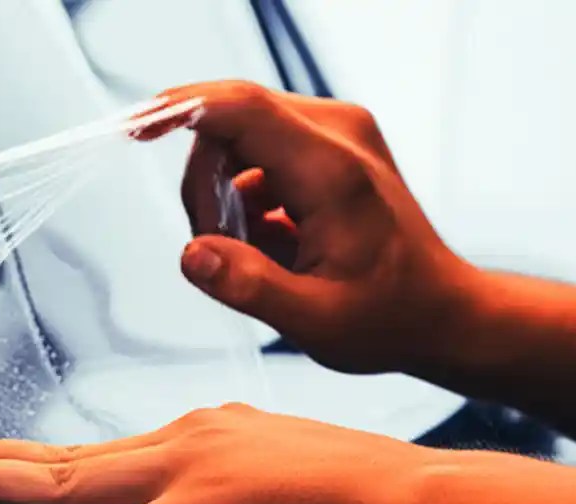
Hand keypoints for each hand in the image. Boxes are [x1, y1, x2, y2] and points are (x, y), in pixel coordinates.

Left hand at [0, 405, 432, 503]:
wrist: (411, 502)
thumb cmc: (354, 500)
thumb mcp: (268, 485)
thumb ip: (216, 498)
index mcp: (194, 434)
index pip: (91, 449)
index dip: (27, 455)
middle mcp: (180, 439)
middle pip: (60, 454)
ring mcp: (188, 470)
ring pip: (70, 482)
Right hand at [134, 81, 484, 374]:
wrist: (442, 311)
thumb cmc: (387, 318)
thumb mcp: (315, 322)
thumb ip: (249, 287)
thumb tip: (192, 255)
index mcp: (331, 170)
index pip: (239, 109)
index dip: (177, 111)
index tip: (133, 131)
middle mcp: (336, 132)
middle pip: (228, 123)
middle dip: (203, 187)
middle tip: (223, 251)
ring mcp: (335, 133)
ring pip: (236, 139)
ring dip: (222, 196)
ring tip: (256, 255)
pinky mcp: (327, 144)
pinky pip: (254, 152)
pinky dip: (244, 196)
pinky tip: (270, 242)